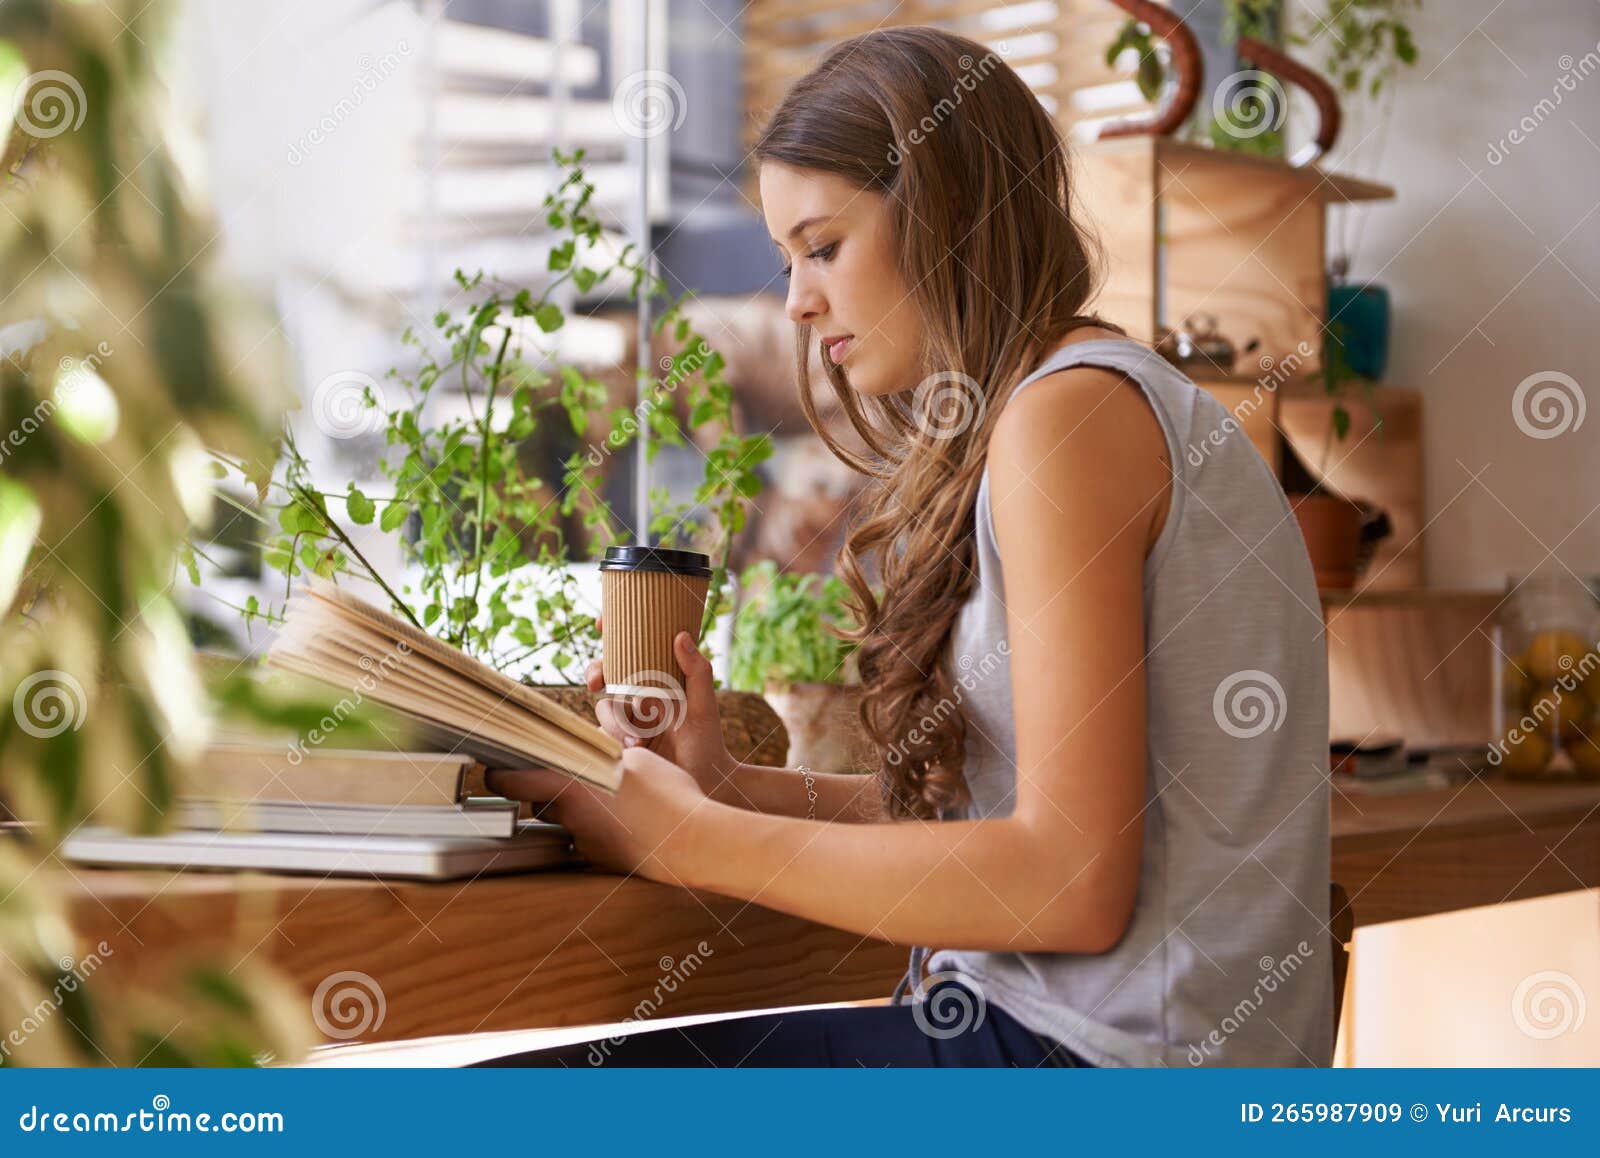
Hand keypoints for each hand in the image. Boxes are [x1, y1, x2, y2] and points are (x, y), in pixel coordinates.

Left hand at [487, 746, 707, 881]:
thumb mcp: (636, 759)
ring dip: (577, 812)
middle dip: (551, 793)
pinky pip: (589, 841)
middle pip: (542, 803)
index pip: (512, 782)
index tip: (493, 771)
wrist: (693, 843)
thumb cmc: (669, 795)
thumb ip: (604, 756)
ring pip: (567, 822)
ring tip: (611, 801)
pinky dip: (600, 831)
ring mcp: (584, 842)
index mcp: (570, 784)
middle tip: (575, 780)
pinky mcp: (600, 861)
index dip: (498, 776)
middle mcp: (570, 816)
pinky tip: (627, 823)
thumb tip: (593, 752)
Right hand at [586, 619, 733, 797]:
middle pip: (605, 675)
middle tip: (597, 681)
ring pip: (604, 709)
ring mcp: (626, 721)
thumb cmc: (708, 743)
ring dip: (616, 723)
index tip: (601, 622)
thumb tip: (681, 635)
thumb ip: (697, 672)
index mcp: (658, 680)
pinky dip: (614, 741)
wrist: (704, 784)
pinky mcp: (618, 745)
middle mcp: (638, 697)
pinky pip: (602, 736)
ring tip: (638, 741)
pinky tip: (633, 752)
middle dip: (595, 673)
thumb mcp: (705, 706)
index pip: (631, 651)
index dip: (612, 633)